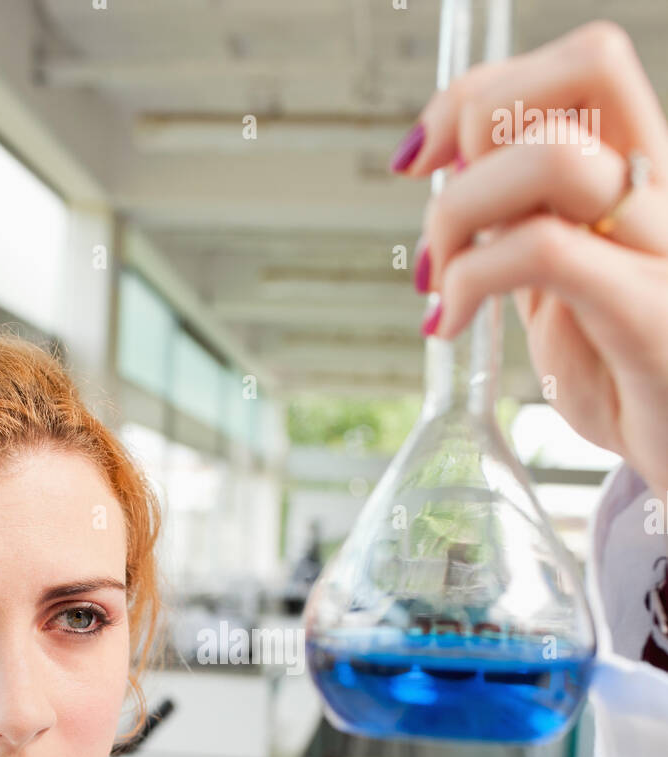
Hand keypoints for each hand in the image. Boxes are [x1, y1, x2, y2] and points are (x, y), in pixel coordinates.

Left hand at [391, 20, 667, 498]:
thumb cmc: (629, 383)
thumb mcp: (566, 296)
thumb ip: (525, 235)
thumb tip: (455, 193)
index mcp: (645, 176)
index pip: (582, 65)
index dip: (483, 90)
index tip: (420, 157)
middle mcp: (665, 193)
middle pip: (589, 66)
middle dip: (478, 123)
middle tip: (440, 221)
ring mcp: (664, 248)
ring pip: (557, 155)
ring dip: (463, 210)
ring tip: (440, 284)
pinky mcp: (649, 312)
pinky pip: (544, 250)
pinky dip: (471, 277)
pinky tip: (449, 321)